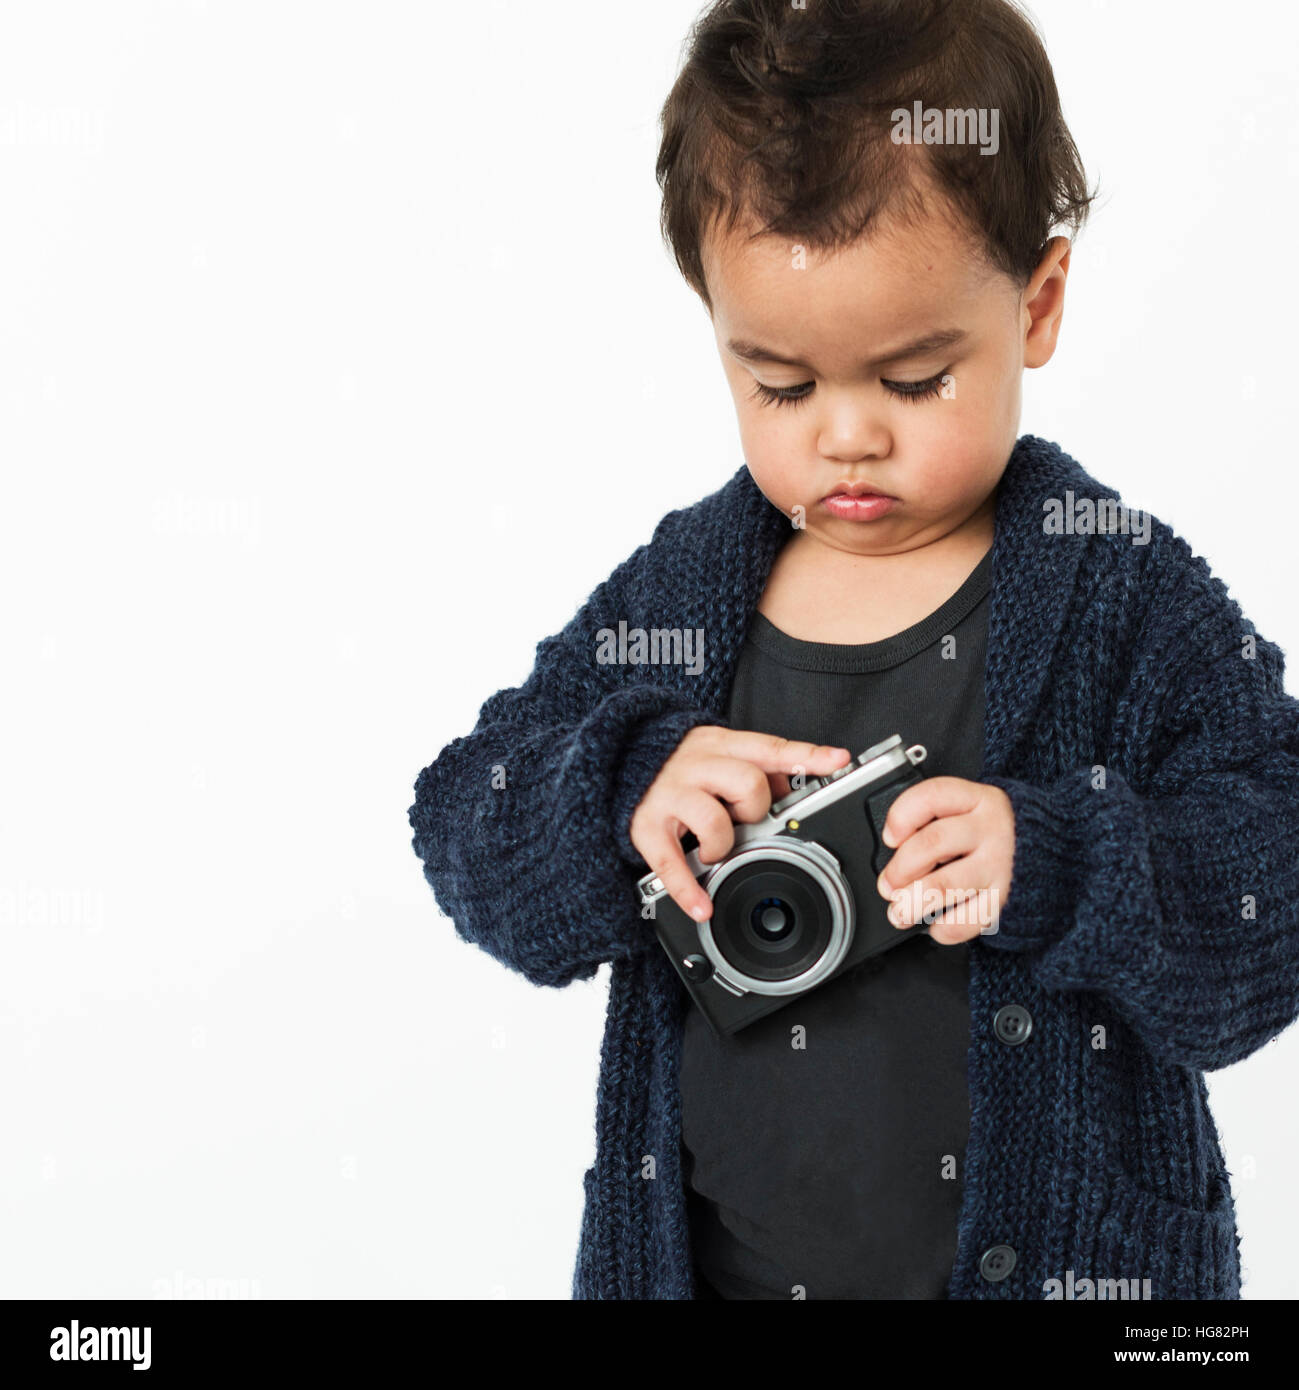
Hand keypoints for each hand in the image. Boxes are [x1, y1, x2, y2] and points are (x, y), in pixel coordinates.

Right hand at [630, 728, 851, 923]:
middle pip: (748, 783)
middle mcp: (695, 765)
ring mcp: (669, 795)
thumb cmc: (678, 765)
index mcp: (720, 745)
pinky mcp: (645, 827)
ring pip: (714, 821)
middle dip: (755, 810)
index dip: (806, 755)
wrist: (614, 761)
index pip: (769, 748)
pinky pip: (669, 863)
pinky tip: (701, 905)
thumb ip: (758, 767)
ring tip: (714, 848)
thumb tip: (798, 782)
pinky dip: (688, 890)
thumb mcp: (718, 753)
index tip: (838, 760)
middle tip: (741, 819)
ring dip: (723, 845)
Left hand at [874, 777, 1013, 943]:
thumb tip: (893, 854)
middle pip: (931, 844)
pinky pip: (969, 919)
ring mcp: (1000, 864)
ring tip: (900, 912)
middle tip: (888, 885)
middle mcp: (990, 829)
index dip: (901, 817)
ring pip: (945, 885)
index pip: (931, 797)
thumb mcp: (972, 809)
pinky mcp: (1008, 898)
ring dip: (913, 902)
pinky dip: (946, 928)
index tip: (890, 837)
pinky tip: (937, 925)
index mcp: (976, 800)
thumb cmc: (998, 832)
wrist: (1057, 851)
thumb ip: (935, 821)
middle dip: (899, 869)